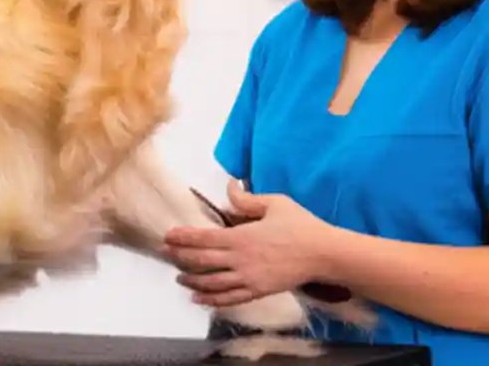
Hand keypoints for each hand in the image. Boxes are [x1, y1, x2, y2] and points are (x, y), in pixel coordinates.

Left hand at [163, 180, 334, 307]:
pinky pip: (229, 298)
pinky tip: (199, 299)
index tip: (169, 235)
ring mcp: (248, 278)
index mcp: (242, 236)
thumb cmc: (300, 225)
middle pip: (202, 261)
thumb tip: (229, 188)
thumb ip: (247, 199)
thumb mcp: (275, 203)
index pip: (205, 238)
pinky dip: (211, 300)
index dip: (184, 237)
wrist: (322, 254)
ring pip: (212, 283)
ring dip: (192, 281)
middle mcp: (240, 259)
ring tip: (178, 278)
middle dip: (181, 257)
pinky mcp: (257, 291)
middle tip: (166, 254)